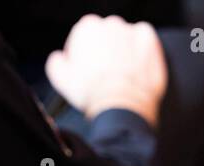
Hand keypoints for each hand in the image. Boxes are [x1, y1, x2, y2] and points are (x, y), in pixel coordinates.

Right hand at [45, 15, 167, 126]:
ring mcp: (130, 29)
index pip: (80, 36)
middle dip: (102, 51)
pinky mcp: (148, 38)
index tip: (82, 69)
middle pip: (103, 36)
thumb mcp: (60, 80)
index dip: (79, 55)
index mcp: (86, 28)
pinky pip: (141, 42)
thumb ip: (56, 62)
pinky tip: (131, 69)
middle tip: (101, 74)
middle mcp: (110, 23)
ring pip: (122, 39)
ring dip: (120, 51)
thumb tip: (59, 58)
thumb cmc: (91, 92)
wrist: (122, 103)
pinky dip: (137, 52)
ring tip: (117, 75)